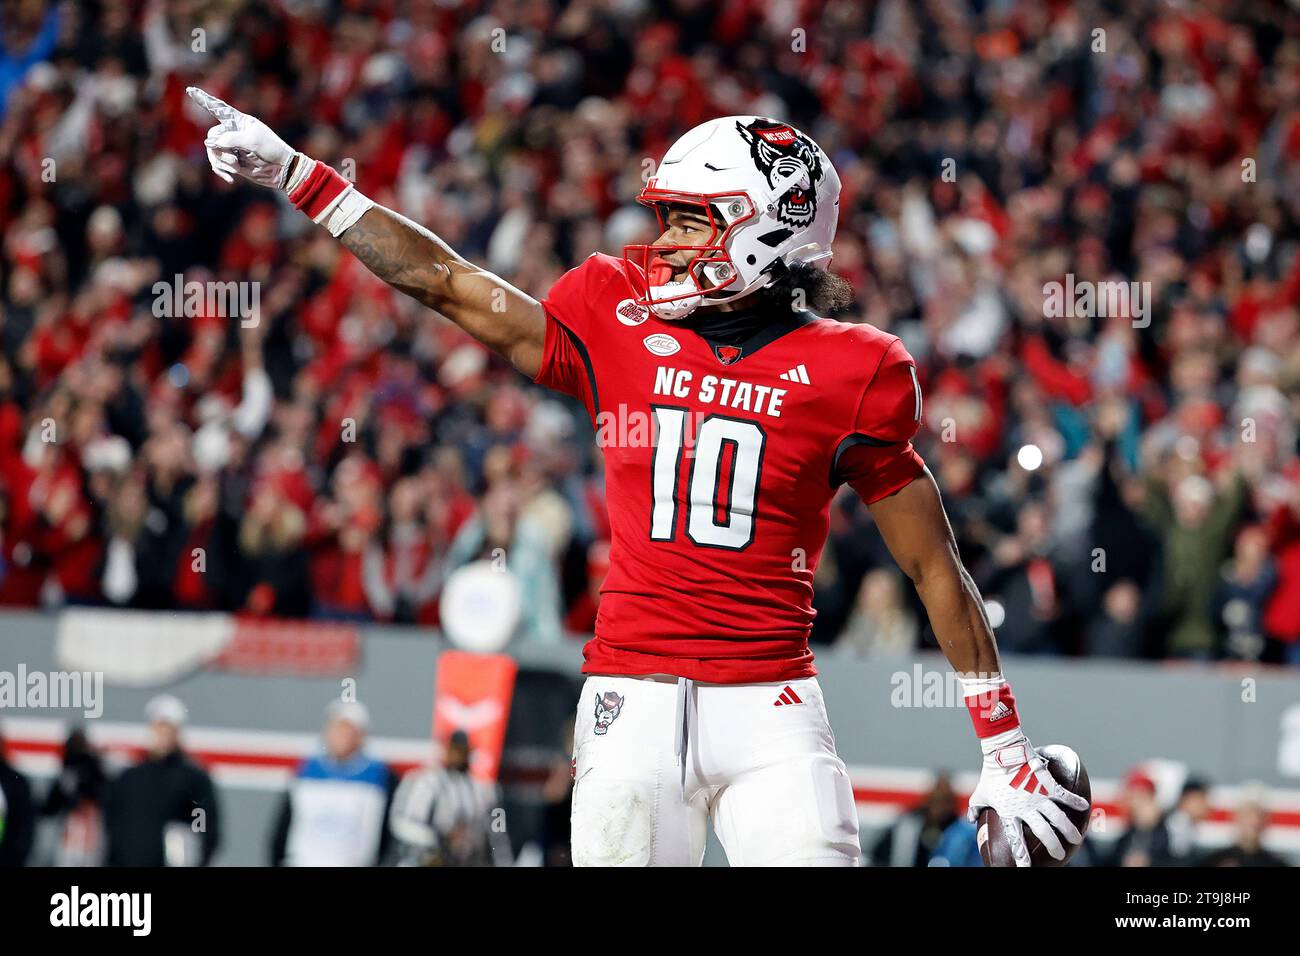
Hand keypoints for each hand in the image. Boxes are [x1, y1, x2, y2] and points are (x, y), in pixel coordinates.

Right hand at [187, 86, 295, 187]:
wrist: (282, 170)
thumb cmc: (272, 150)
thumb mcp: (253, 141)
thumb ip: (231, 139)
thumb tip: (210, 142)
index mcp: (239, 121)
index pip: (218, 108)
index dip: (203, 99)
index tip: (190, 90)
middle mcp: (233, 132)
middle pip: (212, 136)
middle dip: (220, 148)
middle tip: (235, 158)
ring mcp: (231, 147)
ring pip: (213, 151)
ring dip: (222, 161)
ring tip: (236, 166)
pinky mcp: (232, 161)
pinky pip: (217, 164)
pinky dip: (221, 171)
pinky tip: (231, 179)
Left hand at [967, 735, 1088, 866]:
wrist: (1002, 752)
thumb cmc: (990, 773)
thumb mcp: (979, 793)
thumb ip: (975, 807)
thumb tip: (970, 819)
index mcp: (1010, 813)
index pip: (1016, 839)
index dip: (1021, 856)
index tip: (1026, 869)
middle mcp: (1026, 808)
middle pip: (1044, 832)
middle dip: (1054, 846)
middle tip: (1060, 855)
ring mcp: (1039, 797)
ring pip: (1058, 818)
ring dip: (1069, 829)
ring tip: (1076, 839)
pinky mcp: (1047, 784)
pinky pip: (1063, 794)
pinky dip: (1075, 801)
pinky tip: (1085, 807)